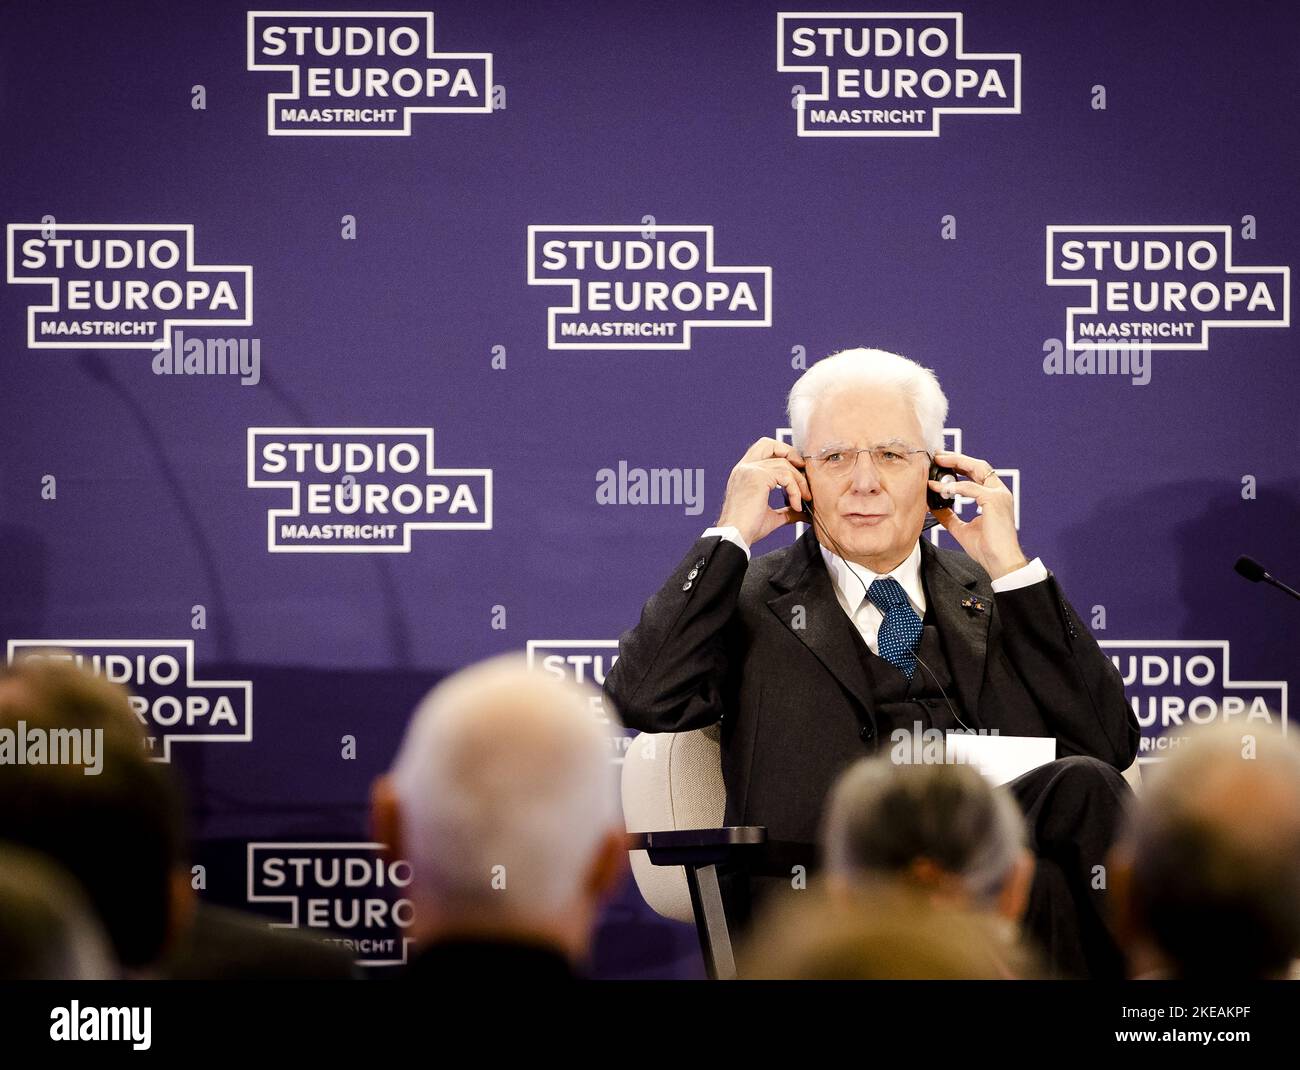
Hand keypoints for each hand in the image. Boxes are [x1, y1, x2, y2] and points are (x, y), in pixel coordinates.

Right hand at [715, 437, 809, 546]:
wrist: (736, 537)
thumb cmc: (747, 529)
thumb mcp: (771, 516)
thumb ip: (785, 509)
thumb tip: (802, 511)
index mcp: (744, 473)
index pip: (763, 449)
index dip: (783, 454)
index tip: (796, 471)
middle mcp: (744, 468)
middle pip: (770, 444)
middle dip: (791, 455)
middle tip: (803, 475)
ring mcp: (749, 470)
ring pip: (784, 464)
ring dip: (799, 482)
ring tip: (803, 499)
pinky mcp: (757, 477)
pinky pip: (785, 476)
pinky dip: (795, 490)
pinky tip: (795, 505)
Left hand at [928, 450, 1028, 579]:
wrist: (1000, 563)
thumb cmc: (986, 549)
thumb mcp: (961, 529)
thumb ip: (949, 516)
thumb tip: (934, 506)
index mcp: (994, 497)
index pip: (977, 473)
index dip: (960, 465)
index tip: (941, 462)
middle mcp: (999, 492)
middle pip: (978, 465)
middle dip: (957, 458)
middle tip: (937, 456)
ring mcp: (999, 495)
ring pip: (977, 469)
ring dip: (955, 464)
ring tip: (937, 462)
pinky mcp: (995, 501)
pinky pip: (971, 488)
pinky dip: (954, 487)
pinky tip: (941, 488)